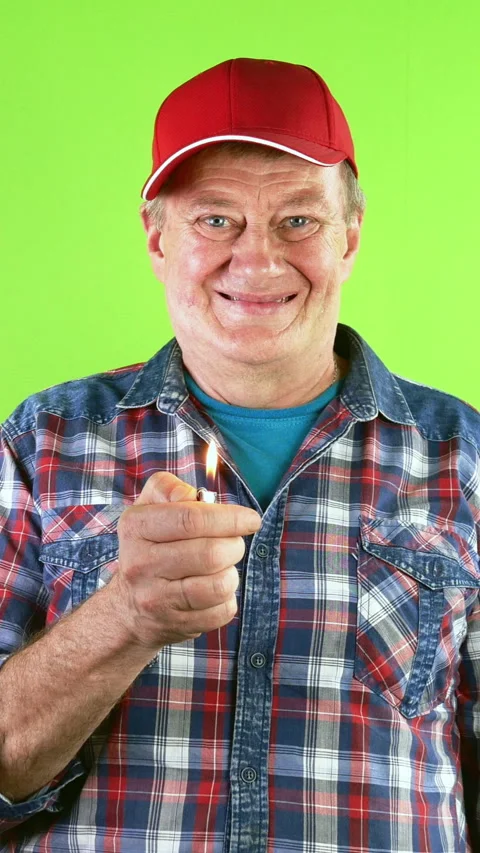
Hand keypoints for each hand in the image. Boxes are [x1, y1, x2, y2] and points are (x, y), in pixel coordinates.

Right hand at [110, 472, 261, 649]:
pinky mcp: (174, 625)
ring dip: (232, 573)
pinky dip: (228, 599)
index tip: (251, 519)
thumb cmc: (149, 546)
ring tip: (223, 567)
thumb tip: (192, 496)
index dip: (230, 517)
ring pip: (219, 584)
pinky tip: (215, 591)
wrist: (127, 608)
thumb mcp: (147, 509)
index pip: (191, 519)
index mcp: (136, 527)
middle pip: (210, 553)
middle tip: (235, 543)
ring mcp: (156, 599)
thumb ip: (167, 488)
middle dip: (235, 545)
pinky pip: (221, 611)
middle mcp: (140, 564)